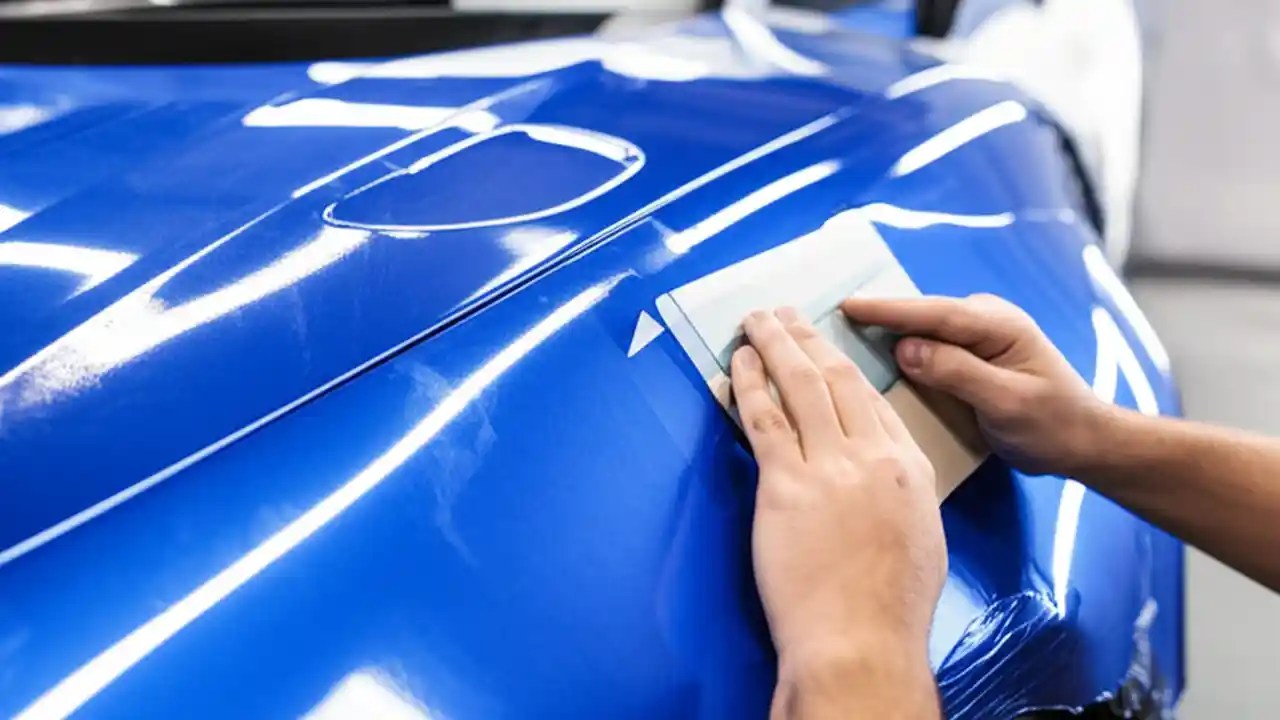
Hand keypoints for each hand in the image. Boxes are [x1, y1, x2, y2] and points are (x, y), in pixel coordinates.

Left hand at [733, 307, 944, 711]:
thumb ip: (901, 496)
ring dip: (775, 344)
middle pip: (836, 379)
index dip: (846, 366)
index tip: (828, 347)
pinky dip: (748, 384)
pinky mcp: (785, 483)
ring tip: (757, 320)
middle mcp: (872, 455)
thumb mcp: (921, 539)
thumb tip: (881, 479)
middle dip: (808, 339)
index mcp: (910, 467)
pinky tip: (737, 362)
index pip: (874, 400)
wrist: (859, 640)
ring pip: (798, 385)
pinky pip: (763, 419)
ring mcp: (828, 465)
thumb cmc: (891, 607)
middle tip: (787, 314)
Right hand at [841, 293, 1106, 475]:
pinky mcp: (971, 351)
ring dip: (886, 328)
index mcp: (998, 325)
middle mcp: (986, 319)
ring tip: (841, 329)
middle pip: (923, 314)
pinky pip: (929, 342)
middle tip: (829, 314)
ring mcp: (978, 333)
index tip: (847, 306)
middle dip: (879, 313)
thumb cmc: (1052, 424)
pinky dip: (901, 344)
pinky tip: (874, 350)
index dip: (888, 309)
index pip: (933, 312)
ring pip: (923, 327)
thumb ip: (958, 372)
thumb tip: (905, 349)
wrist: (1083, 441)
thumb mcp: (1006, 403)